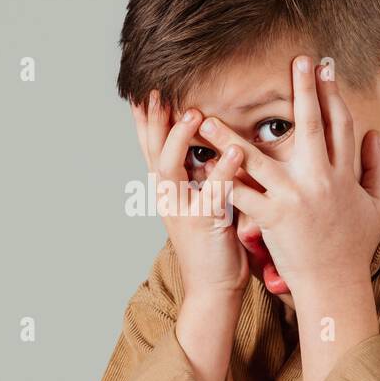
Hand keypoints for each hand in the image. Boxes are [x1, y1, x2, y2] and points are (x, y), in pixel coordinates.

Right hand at [131, 90, 248, 299]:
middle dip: (155, 121)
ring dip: (181, 140)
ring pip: (171, 169)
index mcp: (168, 191)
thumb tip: (209, 146)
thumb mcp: (202, 202)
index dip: (145, 120)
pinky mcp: (204, 225)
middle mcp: (168, 198)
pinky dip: (223, 170)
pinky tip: (235, 150)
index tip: (144, 91)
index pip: (150, 148)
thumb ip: (201, 176)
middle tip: (158, 91)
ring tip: (194, 114)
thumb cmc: (214, 244)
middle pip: (153, 152)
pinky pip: (212, 193)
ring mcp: (182, 212)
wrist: (214, 288)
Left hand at [196, 56, 379, 303]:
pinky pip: (241, 194)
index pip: (341, 124)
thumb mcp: (375, 205)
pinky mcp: (272, 218)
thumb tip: (376, 135)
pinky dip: (221, 178)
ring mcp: (294, 198)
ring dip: (230, 135)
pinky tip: (201, 164)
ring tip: (207, 116)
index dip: (333, 93)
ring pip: (258, 158)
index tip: (324, 67)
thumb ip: (378, 168)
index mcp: (344, 175)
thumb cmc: (353, 247)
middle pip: (313, 126)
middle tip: (296, 62)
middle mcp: (321, 180)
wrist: (336, 286)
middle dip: (305, 91)